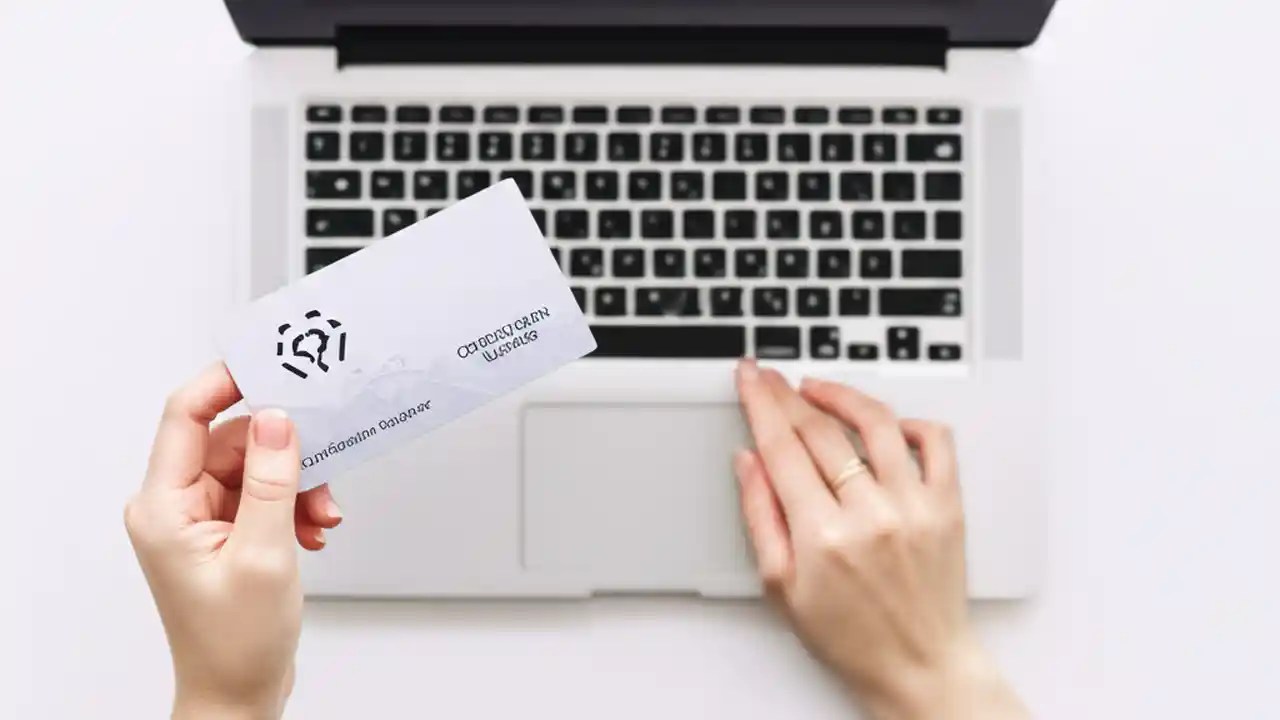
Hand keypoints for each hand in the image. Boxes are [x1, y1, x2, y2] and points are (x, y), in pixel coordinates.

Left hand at [124, 363, 342, 718]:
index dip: (229, 381)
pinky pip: (264, 493)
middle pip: (234, 439)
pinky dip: (295, 505)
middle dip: (286, 453)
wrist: (238, 696)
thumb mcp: (264, 554)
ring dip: (297, 485)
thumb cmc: (236, 644)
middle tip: (325, 463)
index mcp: (163, 506)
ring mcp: (200, 519)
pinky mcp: (226, 531)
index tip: (275, 363)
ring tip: (321, 515)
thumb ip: (271, 479)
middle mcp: (175, 505)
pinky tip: (313, 530)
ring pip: (256, 466)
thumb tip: (277, 418)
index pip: (187, 415)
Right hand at [733, 360, 1026, 719]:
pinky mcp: (948, 506)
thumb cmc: (849, 635)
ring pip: (876, 422)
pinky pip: (937, 442)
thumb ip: (761, 516)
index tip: (750, 379)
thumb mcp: (780, 586)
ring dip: (841, 396)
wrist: (918, 665)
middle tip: (772, 377)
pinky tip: (887, 423)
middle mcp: (870, 513)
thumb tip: (749, 460)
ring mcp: (913, 505)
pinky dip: (911, 422)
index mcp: (822, 535)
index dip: (760, 404)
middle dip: (788, 394)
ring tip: (818, 388)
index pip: (782, 447)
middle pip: (820, 429)